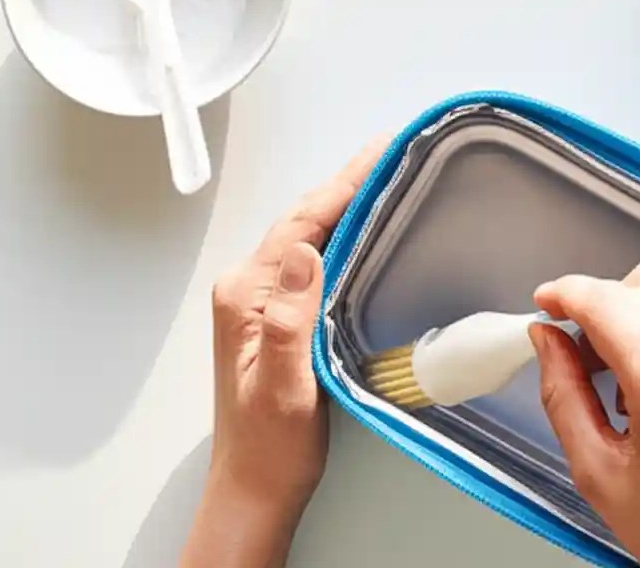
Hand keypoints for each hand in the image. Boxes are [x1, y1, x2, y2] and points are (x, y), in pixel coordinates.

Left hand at [182, 137, 387, 567]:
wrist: (254, 486)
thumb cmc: (270, 444)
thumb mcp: (284, 384)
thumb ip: (288, 318)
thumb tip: (305, 251)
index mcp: (246, 295)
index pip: (299, 224)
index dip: (343, 185)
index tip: (380, 154)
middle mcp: (246, 290)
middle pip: (302, 221)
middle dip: (347, 184)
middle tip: (394, 155)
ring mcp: (258, 303)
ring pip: (306, 238)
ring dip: (344, 206)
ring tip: (385, 180)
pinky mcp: (274, 317)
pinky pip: (309, 262)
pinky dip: (339, 237)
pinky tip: (364, 234)